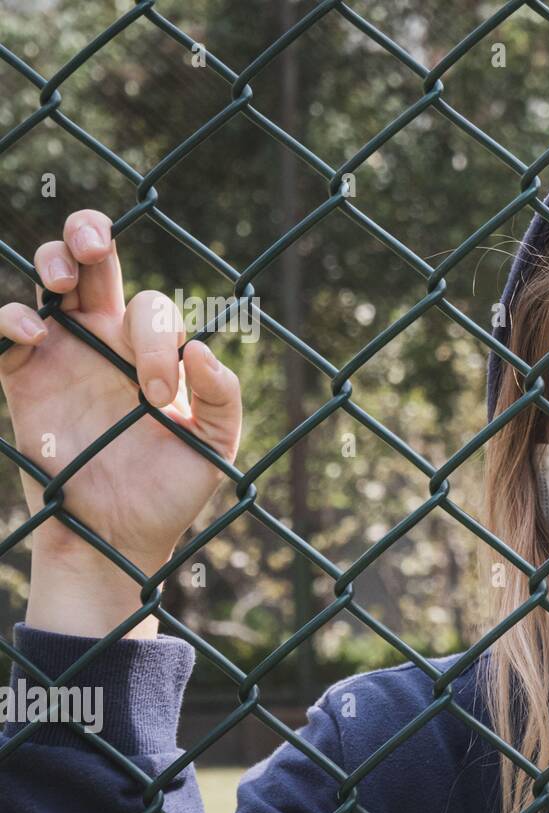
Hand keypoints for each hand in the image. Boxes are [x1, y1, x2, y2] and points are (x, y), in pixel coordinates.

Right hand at [0, 210, 242, 636]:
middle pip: (94, 263)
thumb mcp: (214, 447)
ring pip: (49, 281)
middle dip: (90, 233)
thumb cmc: (171, 492)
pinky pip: (8, 332)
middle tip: (94, 244)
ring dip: (51, 259)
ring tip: (63, 277)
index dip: (156, 339)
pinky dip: (11, 319)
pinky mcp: (24, 381)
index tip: (155, 396)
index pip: (151, 309)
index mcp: (154, 352)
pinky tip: (31, 331)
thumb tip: (204, 352)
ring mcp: (62, 356)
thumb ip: (222, 399)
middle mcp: (106, 343)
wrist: (119, 539)